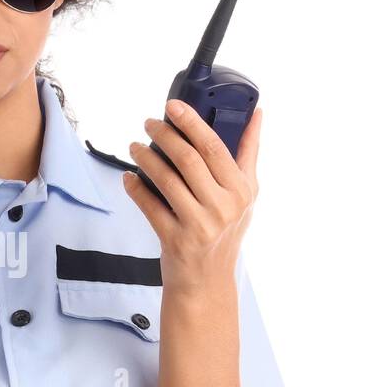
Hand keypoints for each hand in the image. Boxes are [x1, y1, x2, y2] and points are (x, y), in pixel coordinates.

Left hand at [123, 99, 260, 296]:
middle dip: (164, 135)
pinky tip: (129, 177)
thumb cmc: (226, 232)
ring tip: (134, 146)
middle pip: (188, 159)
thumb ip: (249, 154)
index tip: (173, 105)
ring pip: (166, 180)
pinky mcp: (175, 240)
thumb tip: (257, 114)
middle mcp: (223, 207)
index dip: (192, 122)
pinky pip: (149, 206)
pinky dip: (135, 188)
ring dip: (145, 159)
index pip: (215, 147)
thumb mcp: (246, 195)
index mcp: (240, 190)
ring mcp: (199, 224)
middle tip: (149, 123)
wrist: (208, 280)